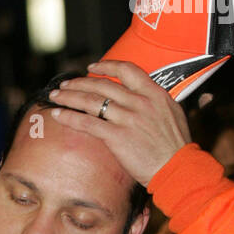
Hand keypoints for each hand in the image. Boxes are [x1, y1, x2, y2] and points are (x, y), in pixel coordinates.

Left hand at [48, 60, 190, 185]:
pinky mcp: (118, 137)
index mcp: (155, 93)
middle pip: (103, 84)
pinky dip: (70, 117)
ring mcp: (129, 118)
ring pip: (92, 101)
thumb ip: (155, 103)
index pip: (127, 70)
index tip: (91, 67)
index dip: (106, 65)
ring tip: (56, 95)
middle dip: (79, 82)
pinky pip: (88, 123)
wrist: (178, 168)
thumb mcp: (173, 115)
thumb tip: (145, 99)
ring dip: (70, 96)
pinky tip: (58, 115)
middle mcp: (140, 102)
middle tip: (65, 83)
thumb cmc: (176, 147)